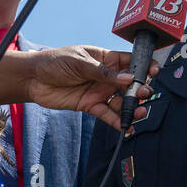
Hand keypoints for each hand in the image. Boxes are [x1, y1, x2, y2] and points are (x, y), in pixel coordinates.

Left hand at [24, 47, 157, 127]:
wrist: (33, 79)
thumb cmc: (55, 62)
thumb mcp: (79, 62)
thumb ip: (103, 72)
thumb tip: (127, 78)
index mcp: (105, 59)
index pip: (130, 62)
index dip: (143, 66)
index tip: (152, 72)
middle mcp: (106, 76)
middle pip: (129, 84)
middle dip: (140, 90)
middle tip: (144, 94)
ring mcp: (99, 91)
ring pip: (121, 101)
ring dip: (132, 108)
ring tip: (139, 113)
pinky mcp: (90, 106)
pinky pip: (107, 114)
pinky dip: (117, 122)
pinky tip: (126, 127)